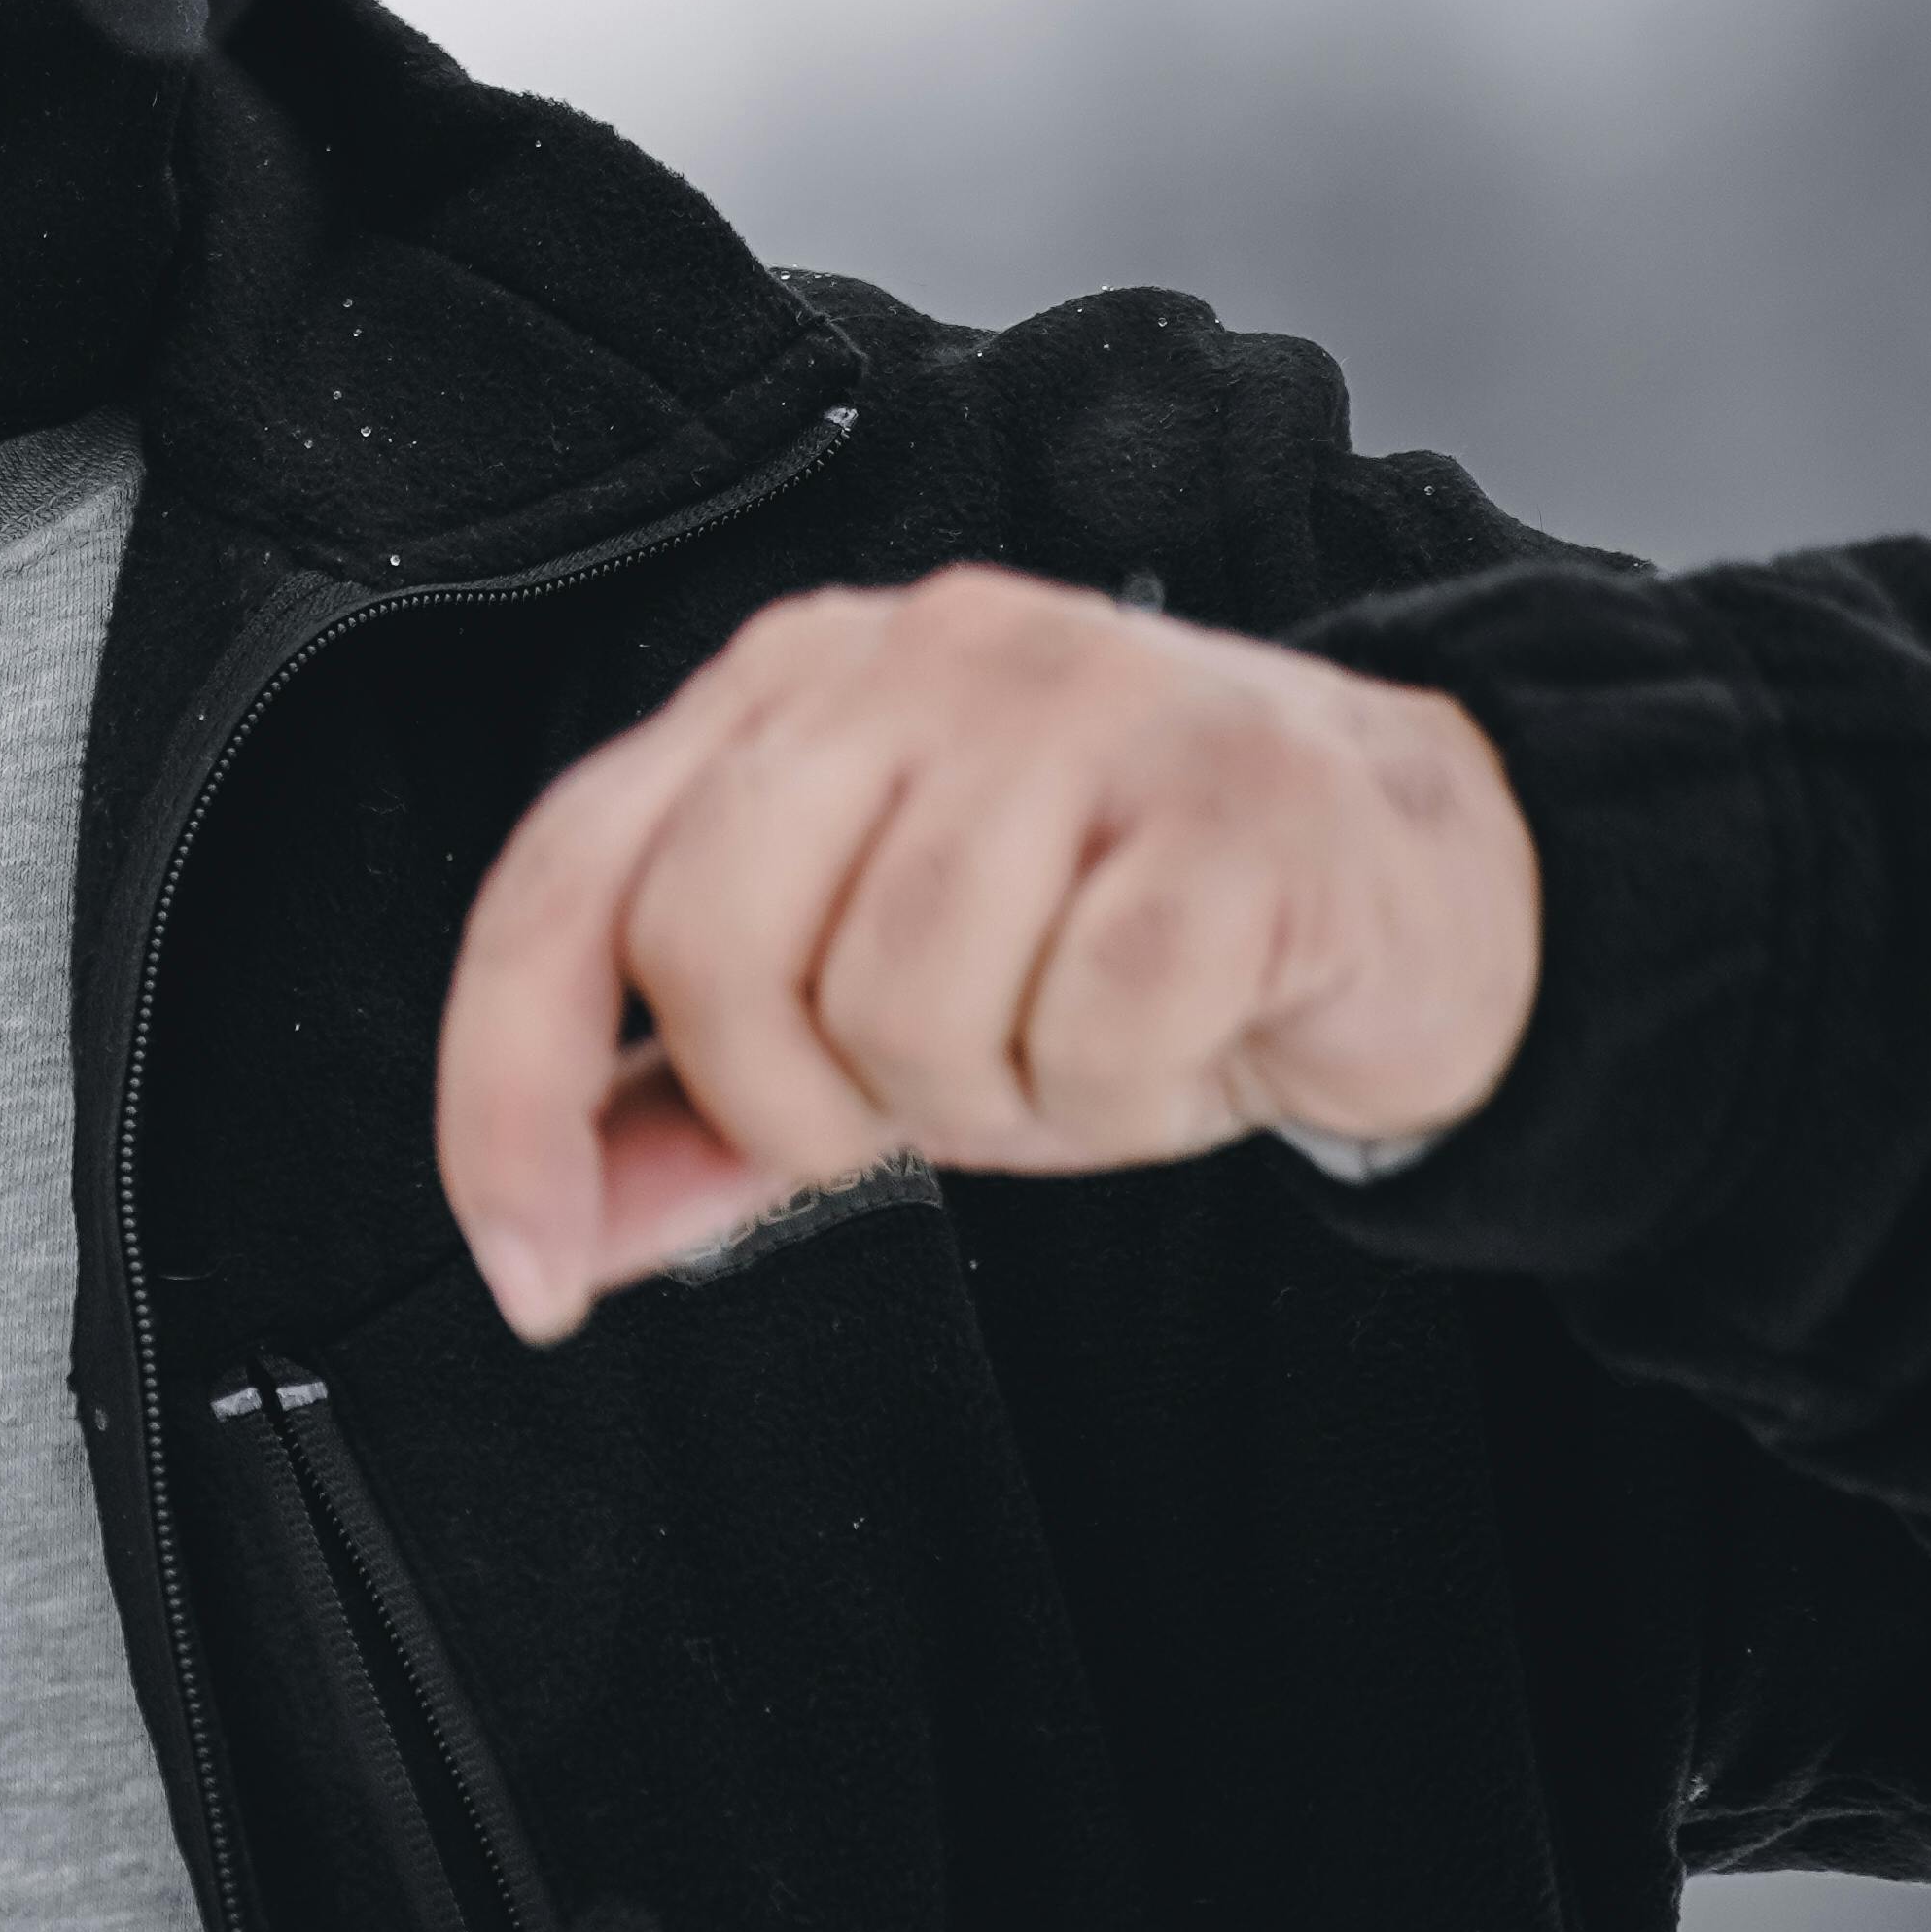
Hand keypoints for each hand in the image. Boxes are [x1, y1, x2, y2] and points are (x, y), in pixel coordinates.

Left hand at [433, 564, 1540, 1343]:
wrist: (1423, 886)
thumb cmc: (1124, 932)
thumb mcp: (883, 1013)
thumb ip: (701, 1103)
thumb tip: (549, 1227)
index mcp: (789, 690)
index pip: (565, 879)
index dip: (507, 1094)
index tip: (525, 1270)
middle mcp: (914, 661)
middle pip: (711, 941)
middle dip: (796, 1104)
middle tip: (917, 1106)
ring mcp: (1080, 708)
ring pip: (903, 997)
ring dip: (988, 1101)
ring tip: (1071, 1050)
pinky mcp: (1236, 799)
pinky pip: (1093, 1022)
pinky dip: (1123, 1096)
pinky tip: (1175, 1046)